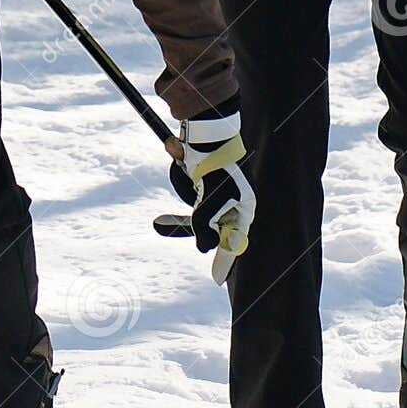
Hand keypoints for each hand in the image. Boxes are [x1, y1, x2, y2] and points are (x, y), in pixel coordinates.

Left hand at [154, 99, 255, 283]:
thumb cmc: (216, 165)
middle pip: (206, 224)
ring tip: (191, 171)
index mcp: (244, 205)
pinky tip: (179, 160)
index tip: (217, 279)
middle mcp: (231, 200)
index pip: (234, 240)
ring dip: (185, 188)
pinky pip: (185, 189)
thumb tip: (201, 248)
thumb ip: (205, 225)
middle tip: (162, 221)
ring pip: (192, 207)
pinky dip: (179, 178)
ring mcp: (214, 190)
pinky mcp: (199, 179)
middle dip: (189, 217)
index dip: (225, 259)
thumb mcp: (213, 199)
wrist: (205, 128)